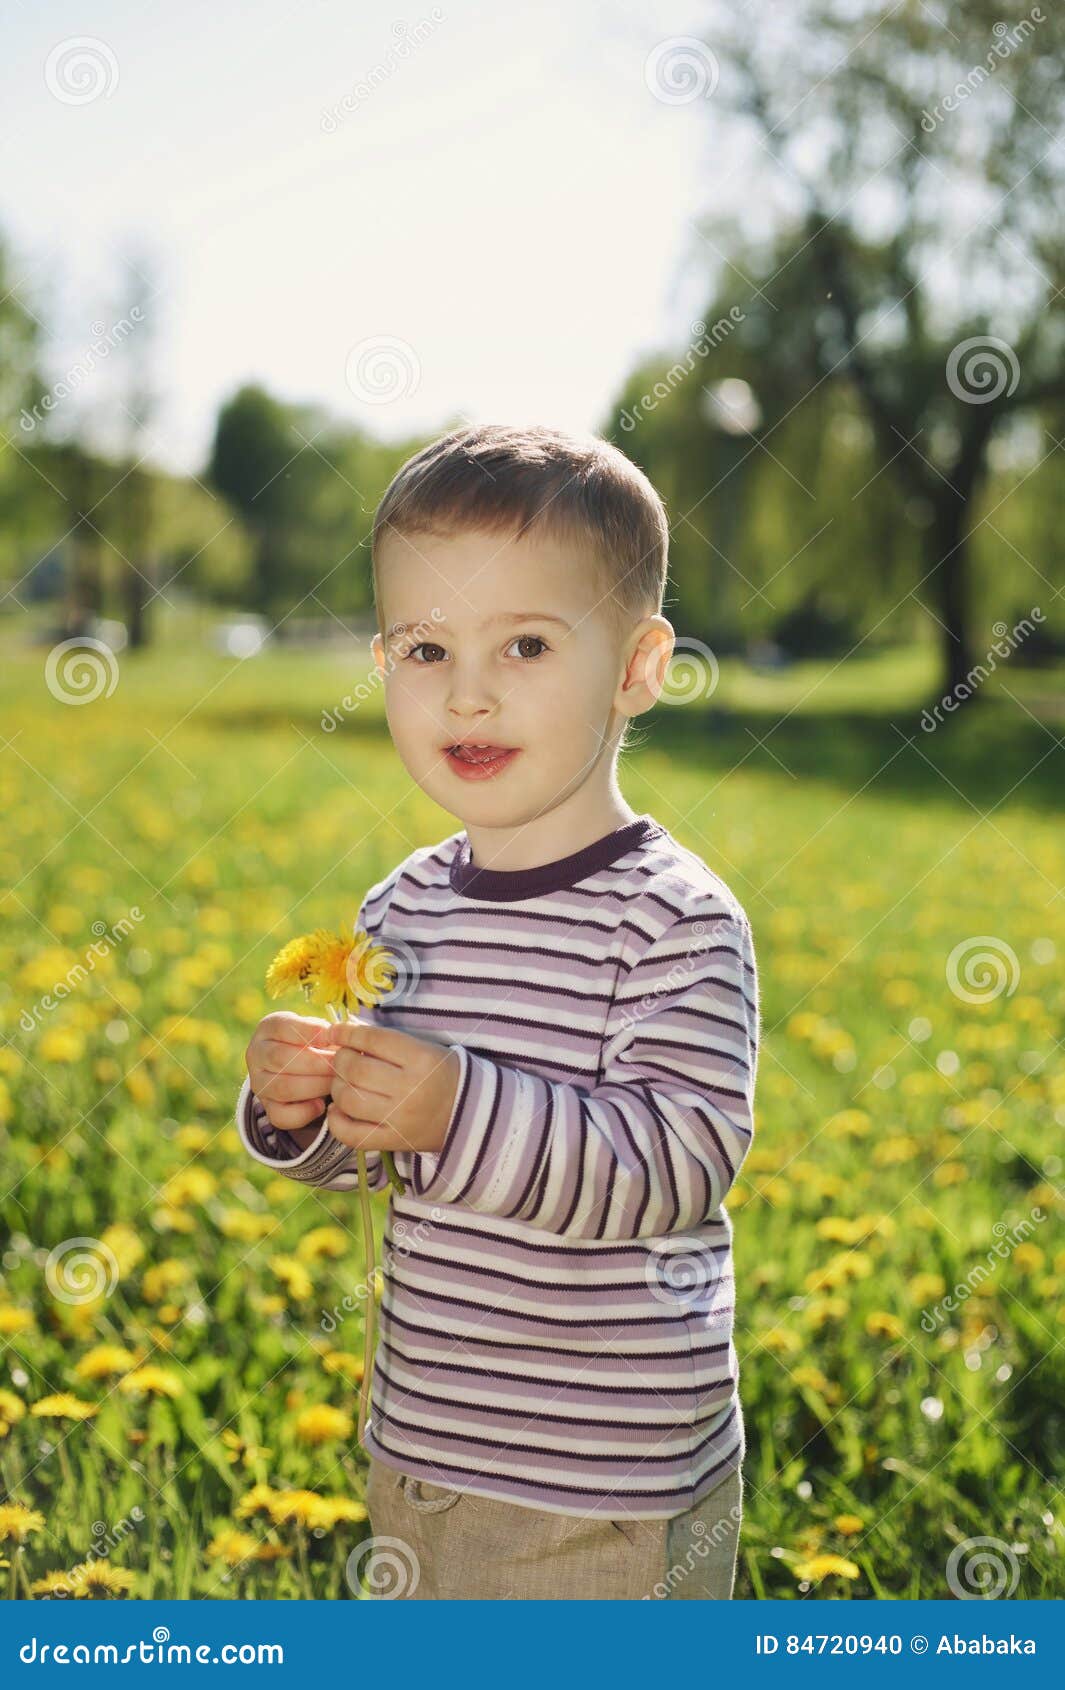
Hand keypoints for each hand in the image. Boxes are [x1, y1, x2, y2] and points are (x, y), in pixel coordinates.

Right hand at [245, 1012, 336, 1133]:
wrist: (301, 1067)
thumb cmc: (315, 1043)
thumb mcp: (318, 1030)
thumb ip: (328, 1033)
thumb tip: (344, 1041)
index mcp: (268, 1028)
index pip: (283, 1027)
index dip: (309, 1031)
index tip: (332, 1037)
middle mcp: (256, 1054)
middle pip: (281, 1058)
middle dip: (316, 1063)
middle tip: (340, 1065)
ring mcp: (258, 1082)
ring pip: (282, 1088)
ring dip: (314, 1086)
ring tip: (336, 1083)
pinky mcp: (266, 1107)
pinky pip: (281, 1115)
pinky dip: (304, 1112)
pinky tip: (321, 1105)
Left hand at [326, 1020, 460, 1155]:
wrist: (470, 1114)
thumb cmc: (443, 1074)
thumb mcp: (424, 1048)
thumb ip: (386, 1040)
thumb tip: (345, 1030)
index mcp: (421, 1059)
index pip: (374, 1040)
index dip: (348, 1033)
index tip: (335, 1032)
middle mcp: (410, 1088)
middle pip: (357, 1070)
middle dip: (341, 1060)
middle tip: (343, 1058)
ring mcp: (400, 1118)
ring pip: (350, 1100)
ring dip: (337, 1087)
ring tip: (342, 1082)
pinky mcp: (394, 1141)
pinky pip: (353, 1135)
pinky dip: (337, 1122)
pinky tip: (338, 1110)